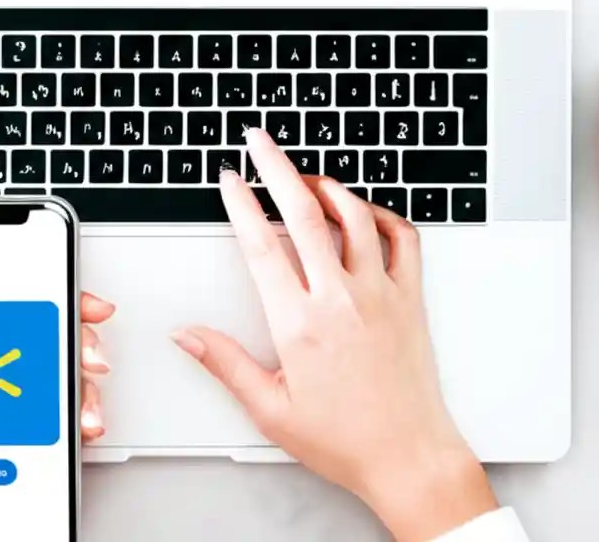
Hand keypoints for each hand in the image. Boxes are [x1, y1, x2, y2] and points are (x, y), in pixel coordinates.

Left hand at [0, 294, 114, 541]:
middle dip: (71, 347)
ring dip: (80, 395)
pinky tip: (78, 432)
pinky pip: (44, 446)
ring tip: (83, 408)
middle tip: (86, 356)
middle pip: (30, 360)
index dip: (27, 310)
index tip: (60, 302)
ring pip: (47, 400)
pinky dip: (72, 435)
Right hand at [171, 130, 495, 541]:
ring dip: (327, 186)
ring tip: (305, 174)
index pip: (263, 245)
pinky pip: (402, 238)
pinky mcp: (410, 299)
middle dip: (277, 167)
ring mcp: (380, 293)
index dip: (241, 204)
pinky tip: (363, 211)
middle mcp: (341, 299)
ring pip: (355, 216)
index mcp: (300, 324)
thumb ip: (225, 363)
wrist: (409, 457)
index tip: (230, 180)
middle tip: (259, 140)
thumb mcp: (270, 408)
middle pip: (306, 212)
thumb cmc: (345, 440)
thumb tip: (187, 334)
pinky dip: (381, 214)